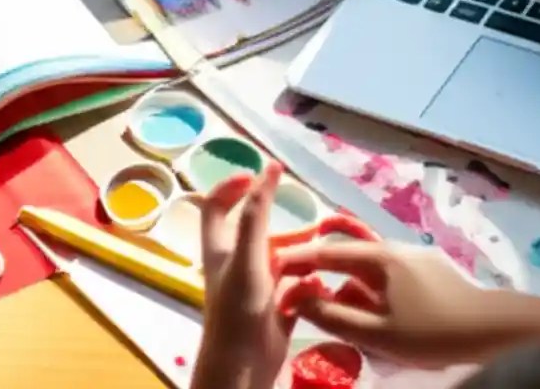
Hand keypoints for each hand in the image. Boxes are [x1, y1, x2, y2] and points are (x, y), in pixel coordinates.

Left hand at [191, 162, 322, 388]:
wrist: (243, 369)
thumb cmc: (239, 312)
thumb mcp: (248, 259)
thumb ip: (256, 217)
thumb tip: (265, 171)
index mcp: (220, 249)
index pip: (216, 206)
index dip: (232, 185)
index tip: (259, 173)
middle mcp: (236, 265)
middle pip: (255, 232)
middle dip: (281, 223)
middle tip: (309, 218)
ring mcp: (256, 289)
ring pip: (281, 260)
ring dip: (301, 254)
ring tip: (323, 252)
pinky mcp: (276, 311)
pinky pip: (297, 289)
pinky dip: (309, 284)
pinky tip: (322, 285)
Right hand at [276, 240, 498, 369]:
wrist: (495, 331)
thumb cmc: (433, 332)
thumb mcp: (377, 333)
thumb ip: (334, 316)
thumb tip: (299, 299)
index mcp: (381, 258)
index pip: (327, 252)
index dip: (297, 258)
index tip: (272, 265)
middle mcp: (396, 250)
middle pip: (348, 259)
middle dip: (323, 274)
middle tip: (300, 294)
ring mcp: (415, 260)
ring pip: (369, 272)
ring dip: (350, 290)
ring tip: (338, 314)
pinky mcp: (429, 274)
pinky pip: (388, 279)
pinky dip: (371, 293)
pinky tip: (373, 316)